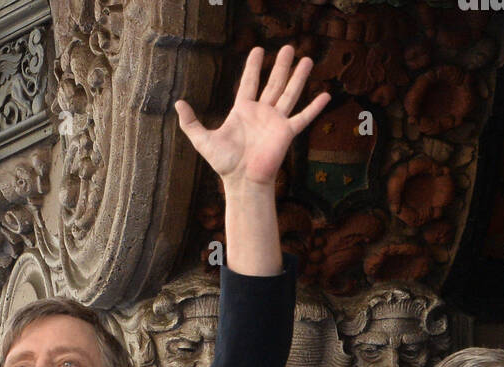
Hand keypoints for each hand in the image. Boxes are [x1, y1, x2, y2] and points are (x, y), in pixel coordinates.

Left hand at [175, 45, 328, 190]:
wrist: (242, 182)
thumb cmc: (224, 163)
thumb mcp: (202, 139)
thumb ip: (191, 121)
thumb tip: (178, 104)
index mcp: (243, 110)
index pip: (249, 82)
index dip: (253, 66)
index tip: (257, 50)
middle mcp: (262, 113)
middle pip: (274, 83)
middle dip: (281, 65)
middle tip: (289, 47)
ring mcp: (276, 122)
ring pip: (290, 93)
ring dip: (299, 77)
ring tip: (307, 59)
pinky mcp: (287, 133)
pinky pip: (303, 117)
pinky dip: (315, 107)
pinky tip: (326, 95)